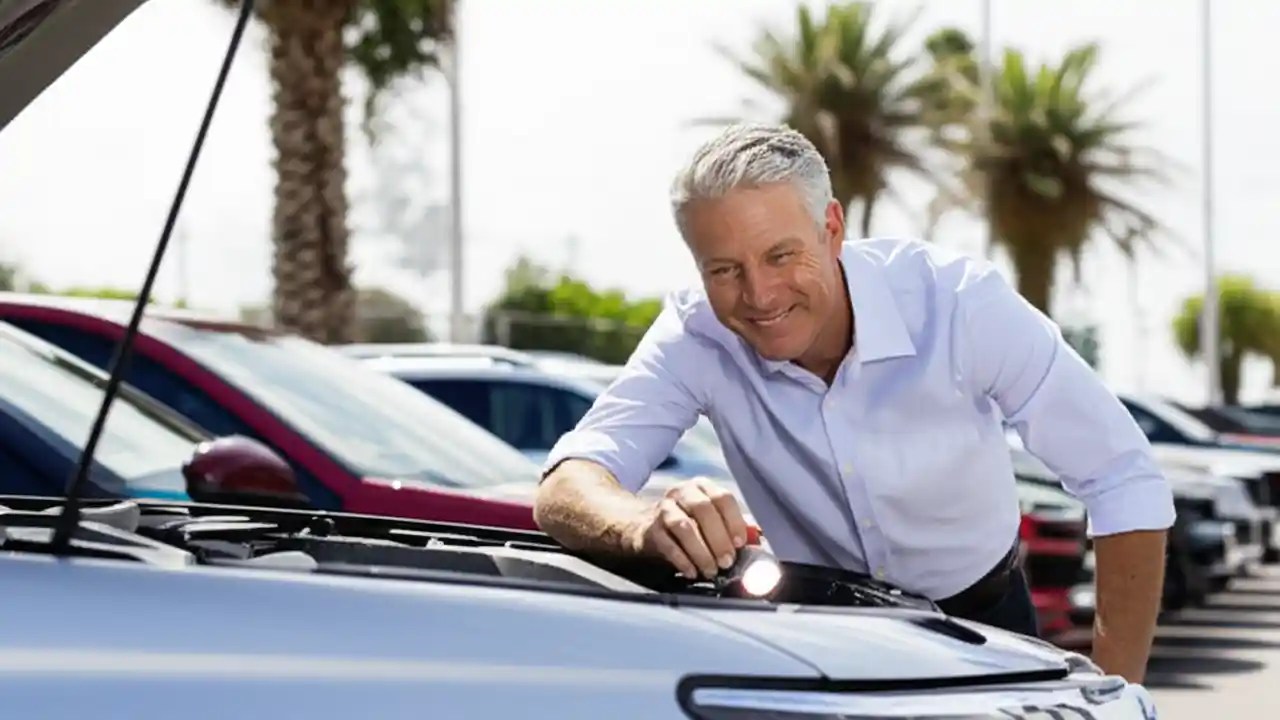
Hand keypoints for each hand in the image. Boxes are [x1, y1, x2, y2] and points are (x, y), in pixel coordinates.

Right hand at [628, 478, 748, 579]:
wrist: (645, 527)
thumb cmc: (688, 522)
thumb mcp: (711, 519)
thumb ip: (734, 525)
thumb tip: (760, 535)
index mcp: (702, 487)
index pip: (722, 497)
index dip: (734, 521)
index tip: (741, 543)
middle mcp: (682, 492)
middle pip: (703, 510)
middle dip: (718, 538)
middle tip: (727, 561)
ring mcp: (663, 509)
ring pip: (684, 527)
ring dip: (701, 551)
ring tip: (711, 570)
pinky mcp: (650, 529)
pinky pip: (667, 544)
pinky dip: (682, 560)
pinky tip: (692, 572)